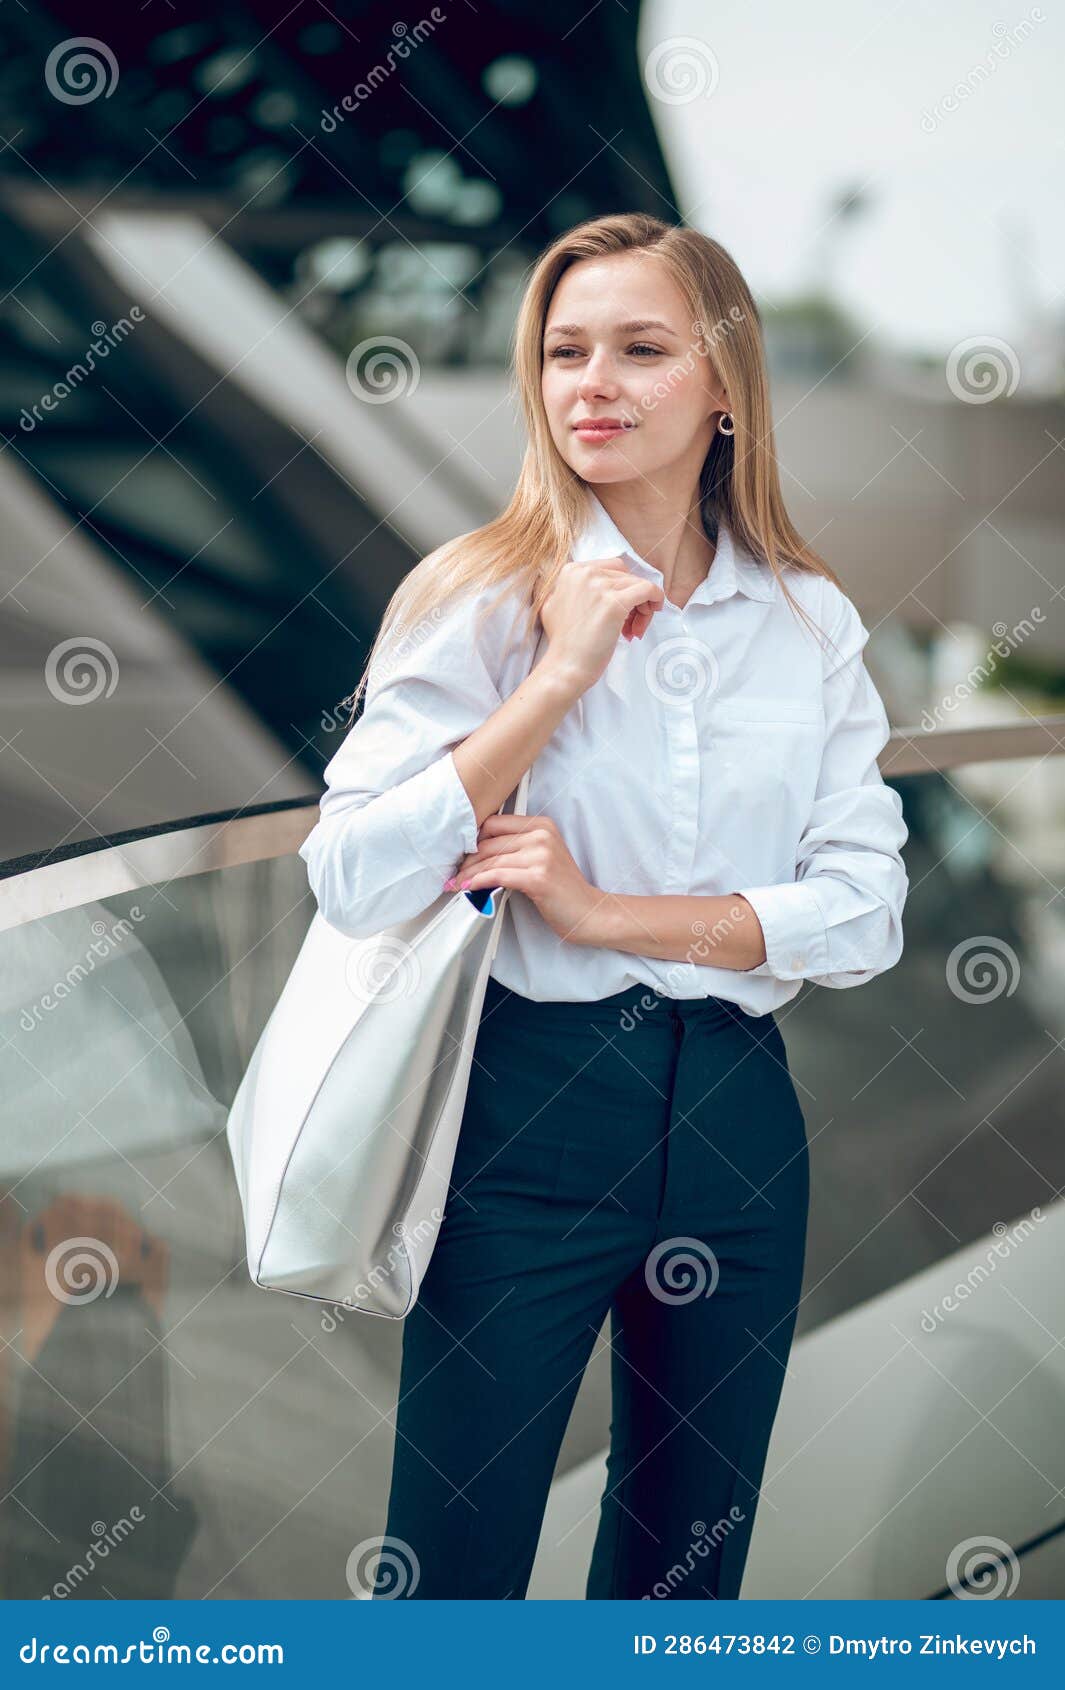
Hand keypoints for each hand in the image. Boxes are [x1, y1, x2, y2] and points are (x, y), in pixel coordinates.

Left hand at [444, 813, 603, 944]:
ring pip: (490, 861)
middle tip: (453, 874)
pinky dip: (478, 882)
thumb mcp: (542, 858)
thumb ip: (517, 848)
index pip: (494, 824)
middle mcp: (542, 835)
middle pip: (489, 843)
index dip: (473, 840)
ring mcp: (541, 855)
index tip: (461, 855)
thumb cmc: (562, 889)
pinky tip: (468, 888)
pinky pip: (497, 875)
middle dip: (466, 860)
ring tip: (455, 884)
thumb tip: (477, 852)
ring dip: (468, 875)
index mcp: (542, 825)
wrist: (589, 912)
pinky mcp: (538, 877)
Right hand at [540, 555, 663, 692]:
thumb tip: (597, 587)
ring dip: (641, 607)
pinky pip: (648, 590)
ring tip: (633, 629)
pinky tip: (654, 611)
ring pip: (637, 584)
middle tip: (630, 624)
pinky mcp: (615, 603)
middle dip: (632, 599)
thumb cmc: (564, 644)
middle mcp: (585, 573)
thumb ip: (573, 589)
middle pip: (625, 577)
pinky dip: (656, 598)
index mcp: (572, 571)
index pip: (611, 570)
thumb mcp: (556, 604)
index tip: (622, 608)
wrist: (565, 667)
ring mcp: (600, 586)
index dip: (620, 588)